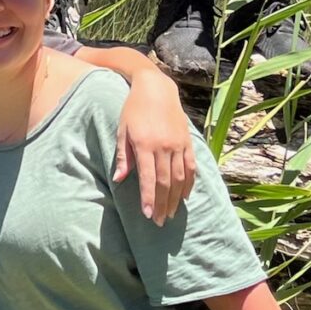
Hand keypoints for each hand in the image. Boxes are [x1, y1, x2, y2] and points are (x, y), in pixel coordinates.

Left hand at [110, 69, 195, 224]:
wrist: (156, 88)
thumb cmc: (133, 110)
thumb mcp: (122, 130)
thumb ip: (124, 156)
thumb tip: (119, 180)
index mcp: (145, 144)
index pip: (149, 178)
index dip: (149, 199)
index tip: (148, 215)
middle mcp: (164, 146)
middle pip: (165, 182)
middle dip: (162, 204)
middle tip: (159, 221)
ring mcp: (178, 144)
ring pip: (180, 177)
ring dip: (176, 198)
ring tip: (171, 213)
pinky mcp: (187, 141)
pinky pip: (191, 166)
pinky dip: (190, 183)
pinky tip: (185, 196)